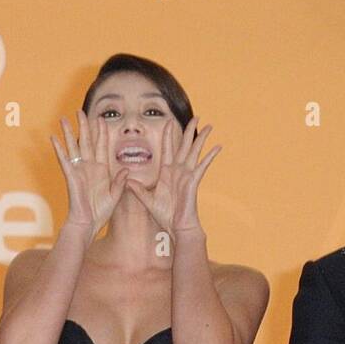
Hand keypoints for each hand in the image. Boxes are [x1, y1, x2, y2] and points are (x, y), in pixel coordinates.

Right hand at [51, 109, 127, 243]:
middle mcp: (89, 167)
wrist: (89, 224)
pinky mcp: (71, 177)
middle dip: (84, 126)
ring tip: (63, 119)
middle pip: (86, 142)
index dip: (101, 133)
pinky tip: (53, 138)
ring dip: (68, 133)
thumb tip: (127, 169)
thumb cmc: (101, 212)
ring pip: (73, 147)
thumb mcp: (115, 196)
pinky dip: (59, 149)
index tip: (102, 119)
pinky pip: (64, 160)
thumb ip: (120, 182)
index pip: (101, 146)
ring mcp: (79, 171)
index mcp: (101, 170)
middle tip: (80, 111)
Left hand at [124, 115, 220, 240]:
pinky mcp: (193, 181)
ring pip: (195, 151)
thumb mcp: (148, 200)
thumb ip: (138, 190)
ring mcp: (187, 174)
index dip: (168, 134)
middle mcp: (178, 170)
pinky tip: (218, 147)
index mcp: (167, 172)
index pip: (168, 148)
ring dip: (201, 138)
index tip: (169, 121)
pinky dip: (210, 156)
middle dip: (189, 130)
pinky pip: (203, 165)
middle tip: (196, 116)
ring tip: (209, 126)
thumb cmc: (165, 216)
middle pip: (185, 145)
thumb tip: (127, 181)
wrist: (177, 227)